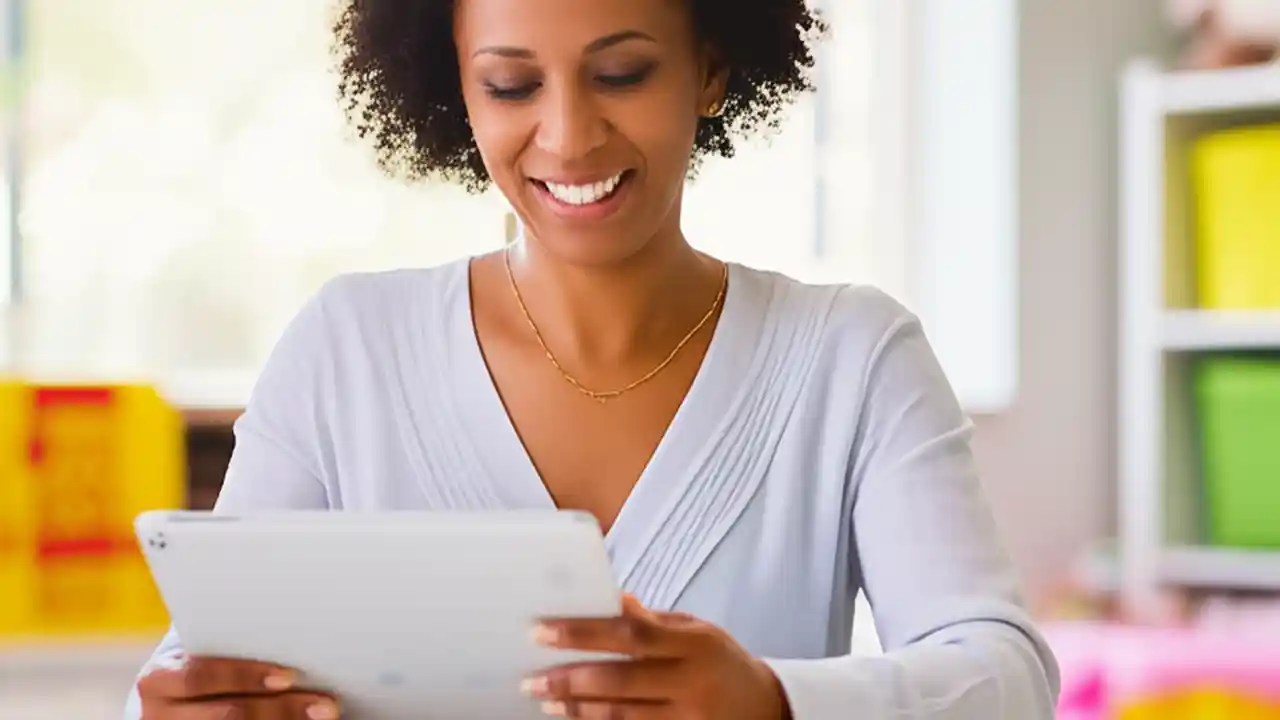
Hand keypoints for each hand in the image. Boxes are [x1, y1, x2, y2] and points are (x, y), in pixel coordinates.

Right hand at [137, 656, 340, 718]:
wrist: (172, 701)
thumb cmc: (202, 663)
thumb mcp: (203, 651)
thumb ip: (234, 643)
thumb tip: (300, 630)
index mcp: (159, 678)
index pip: (201, 676)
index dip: (245, 676)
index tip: (288, 676)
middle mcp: (159, 713)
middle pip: (228, 714)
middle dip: (282, 708)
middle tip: (326, 704)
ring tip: (322, 716)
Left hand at [523, 595, 790, 719]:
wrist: (768, 708)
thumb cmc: (721, 662)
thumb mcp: (695, 631)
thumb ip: (652, 622)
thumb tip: (612, 600)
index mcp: (694, 644)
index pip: (630, 635)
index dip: (583, 633)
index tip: (543, 631)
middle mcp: (691, 683)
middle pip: (620, 681)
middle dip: (569, 679)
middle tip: (532, 678)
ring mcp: (688, 719)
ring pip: (621, 716)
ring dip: (577, 709)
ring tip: (546, 700)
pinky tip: (576, 719)